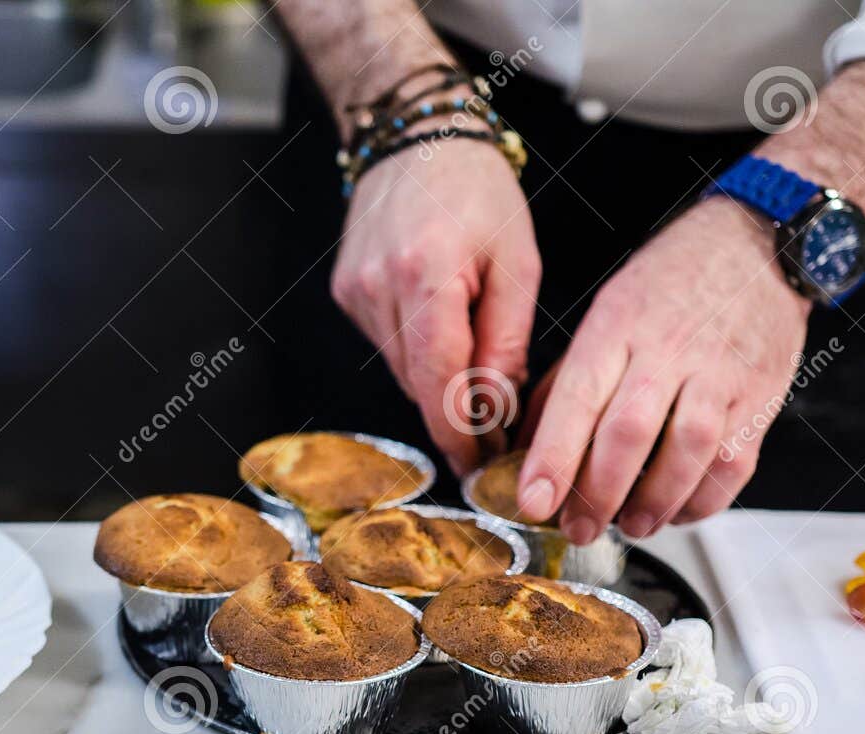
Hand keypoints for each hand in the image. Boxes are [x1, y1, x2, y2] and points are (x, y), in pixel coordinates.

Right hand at [331, 136, 539, 474]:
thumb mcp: (518, 261)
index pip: (439, 380)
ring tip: (476, 378)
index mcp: (427, 274)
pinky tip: (441, 330)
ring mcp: (356, 291)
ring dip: (437, 383)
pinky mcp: (347, 292)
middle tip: (493, 436)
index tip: (479, 465)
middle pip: (417, 382)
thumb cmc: (476, 189)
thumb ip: (507, 338)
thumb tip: (499, 406)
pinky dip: (417, 353)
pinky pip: (387, 345)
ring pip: (401, 369)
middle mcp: (379, 286)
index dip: (459, 433)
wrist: (417, 137)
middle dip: (455, 416)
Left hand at [515, 196, 809, 540]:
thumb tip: (525, 452)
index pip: (577, 399)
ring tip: (631, 525)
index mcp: (616, 326)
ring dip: (653, 503)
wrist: (756, 244)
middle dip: (598, 495)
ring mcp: (719, 374)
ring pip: (686, 452)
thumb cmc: (670, 284)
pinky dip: (703, 500)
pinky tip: (678, 510)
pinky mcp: (760, 397)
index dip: (552, 458)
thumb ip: (568, 384)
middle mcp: (668, 349)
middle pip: (628, 434)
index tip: (534, 502)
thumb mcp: (606, 315)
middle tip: (580, 529)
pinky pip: (733, 463)